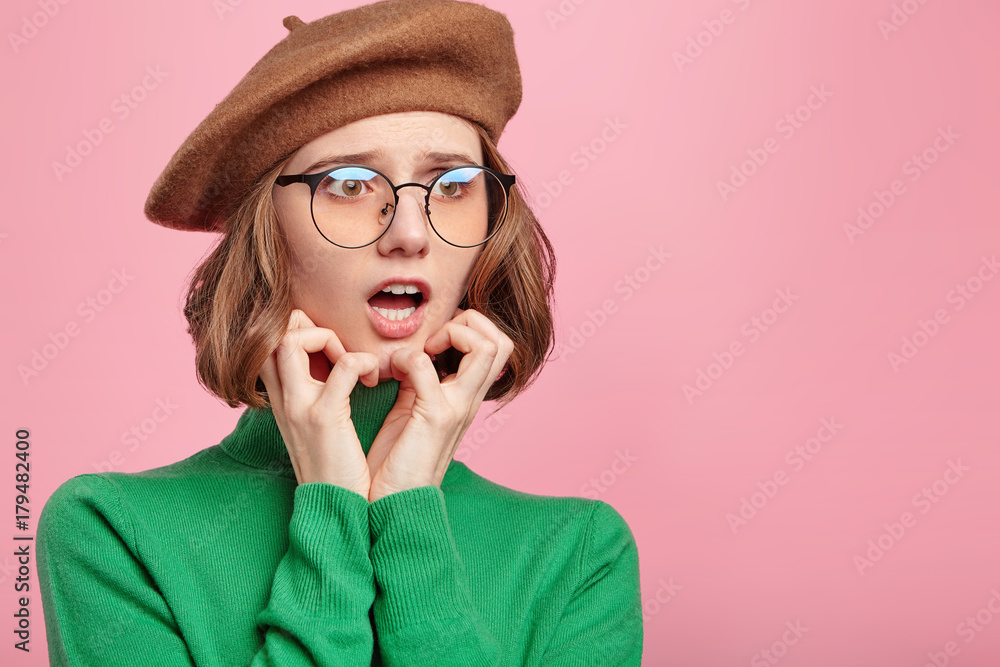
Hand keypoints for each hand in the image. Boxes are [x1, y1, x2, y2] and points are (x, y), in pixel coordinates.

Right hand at [258, 309, 378, 497]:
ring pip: (291, 339)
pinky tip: (373, 379)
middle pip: (273, 333)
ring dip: (330, 339)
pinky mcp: (324, 417)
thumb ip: (315, 393)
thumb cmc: (337, 468)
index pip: (269, 342)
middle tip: (342, 352)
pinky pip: (342, 368)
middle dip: (310, 326)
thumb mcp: (315, 426)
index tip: (334, 353)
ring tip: (356, 365)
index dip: (300, 331)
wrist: (336, 510)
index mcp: (281, 399)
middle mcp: (282, 398)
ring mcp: (299, 406)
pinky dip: (362, 362)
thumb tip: (334, 364)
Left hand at [365, 308, 513, 502]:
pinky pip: (425, 365)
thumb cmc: (397, 460)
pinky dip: (404, 357)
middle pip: (502, 341)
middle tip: (432, 342)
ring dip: (448, 333)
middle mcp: (470, 401)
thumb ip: (420, 380)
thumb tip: (415, 352)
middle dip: (467, 322)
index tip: (432, 343)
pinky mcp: (435, 417)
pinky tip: (388, 373)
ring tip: (417, 355)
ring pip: (485, 346)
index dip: (469, 329)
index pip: (497, 346)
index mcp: (467, 398)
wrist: (392, 504)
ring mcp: (457, 408)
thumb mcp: (413, 410)